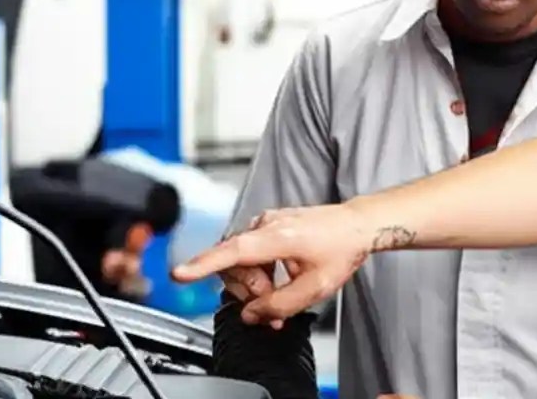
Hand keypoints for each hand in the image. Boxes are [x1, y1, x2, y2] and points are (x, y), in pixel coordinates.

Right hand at [172, 203, 403, 324]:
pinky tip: (275, 282)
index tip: (180, 273)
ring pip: (239, 259)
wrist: (355, 225)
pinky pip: (248, 252)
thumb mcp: (315, 287)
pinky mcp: (267, 226)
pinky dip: (257, 272)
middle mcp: (265, 224)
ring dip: (253, 283)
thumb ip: (280, 305)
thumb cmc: (341, 248)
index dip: (204, 264)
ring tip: (276, 297)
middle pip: (233, 262)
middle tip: (271, 308)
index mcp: (277, 236)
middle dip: (248, 290)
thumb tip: (251, 314)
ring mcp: (265, 223)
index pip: (233, 251)